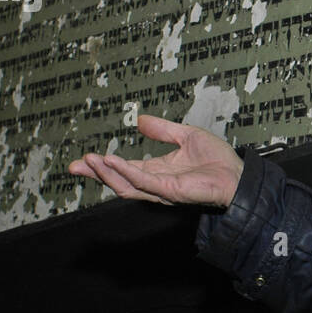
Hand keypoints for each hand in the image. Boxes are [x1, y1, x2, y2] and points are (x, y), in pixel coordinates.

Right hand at [67, 114, 244, 206]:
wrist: (238, 175)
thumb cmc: (218, 161)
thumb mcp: (186, 136)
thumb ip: (163, 130)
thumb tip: (140, 121)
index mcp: (158, 170)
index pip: (125, 169)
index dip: (104, 165)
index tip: (83, 159)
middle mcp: (156, 182)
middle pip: (118, 180)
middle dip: (96, 174)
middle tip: (74, 166)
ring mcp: (162, 189)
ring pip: (126, 185)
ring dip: (106, 173)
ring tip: (88, 162)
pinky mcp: (170, 190)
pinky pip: (143, 182)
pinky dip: (126, 172)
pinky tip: (111, 161)